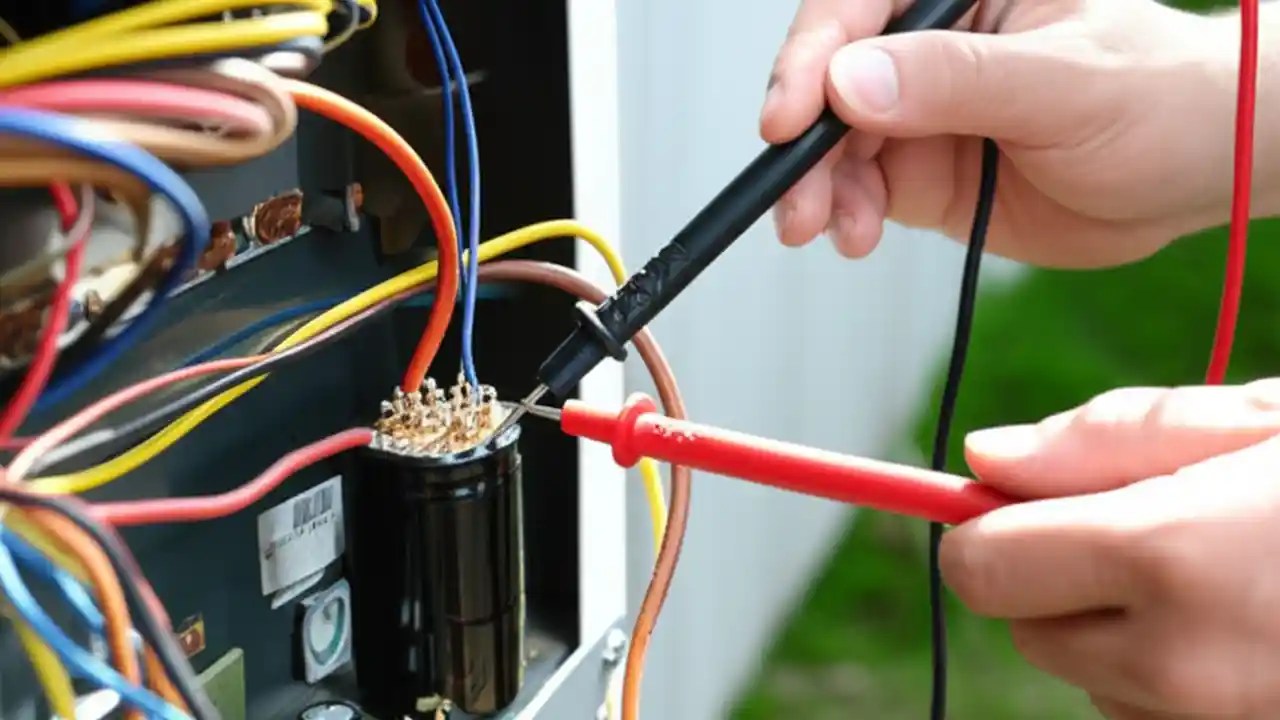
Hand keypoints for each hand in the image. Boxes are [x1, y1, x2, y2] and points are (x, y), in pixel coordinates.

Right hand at [762, 0, 1251, 267]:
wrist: (1195, 174)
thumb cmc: (1157, 99)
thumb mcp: (1064, 83)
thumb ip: (958, 81)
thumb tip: (852, 83)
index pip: (859, 9)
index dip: (811, 58)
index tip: (789, 118)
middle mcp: (926, 46)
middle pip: (829, 80)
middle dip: (804, 142)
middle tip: (796, 199)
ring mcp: (918, 111)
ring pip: (834, 143)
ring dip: (820, 189)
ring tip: (836, 230)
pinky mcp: (920, 170)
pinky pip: (859, 189)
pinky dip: (847, 214)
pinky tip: (857, 234)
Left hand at [941, 381, 1279, 718]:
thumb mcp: (1257, 424)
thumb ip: (1106, 437)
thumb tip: (984, 458)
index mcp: (1168, 559)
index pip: (980, 568)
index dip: (982, 527)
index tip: (1011, 501)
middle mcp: (1181, 665)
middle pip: (1025, 628)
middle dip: (1060, 578)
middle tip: (1151, 529)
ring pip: (1087, 676)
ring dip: (1120, 630)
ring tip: (1219, 576)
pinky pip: (1149, 711)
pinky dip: (1168, 671)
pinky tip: (1240, 627)